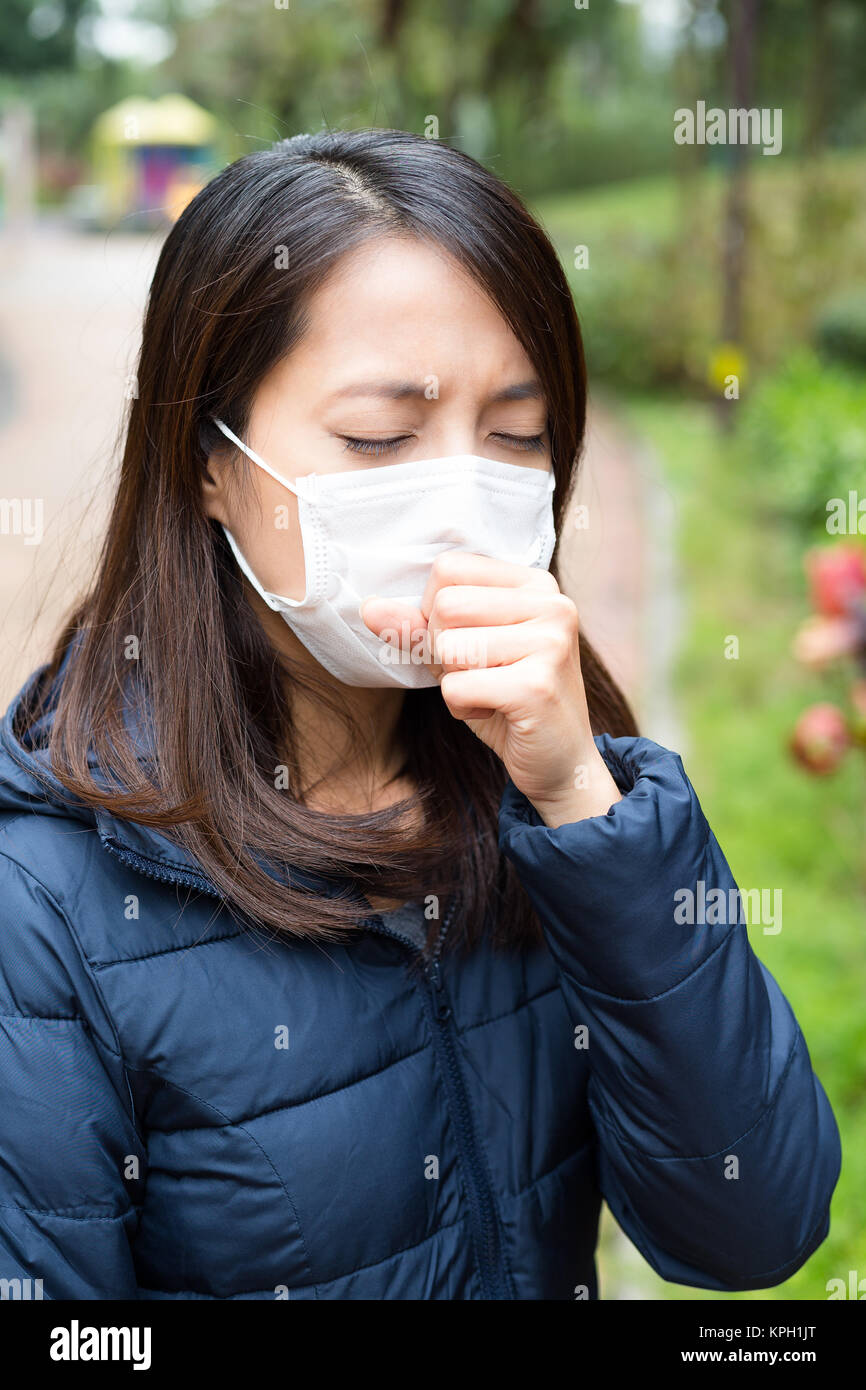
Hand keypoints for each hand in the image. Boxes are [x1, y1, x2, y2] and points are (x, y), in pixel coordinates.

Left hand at [361, 552, 621, 825]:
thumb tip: (369, 608)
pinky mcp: (537, 686)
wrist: (560, 761)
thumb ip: (419, 627)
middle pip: (445, 604)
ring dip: (453, 681)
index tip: (470, 642)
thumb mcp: (460, 655)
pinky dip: (461, 708)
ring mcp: (550, 643)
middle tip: (480, 674)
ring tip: (489, 694)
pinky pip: (457, 687)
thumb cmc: (508, 701)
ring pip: (448, 646)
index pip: (448, 569)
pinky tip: (494, 712)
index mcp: (536, 584)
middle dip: (443, 648)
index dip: (436, 613)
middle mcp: (551, 605)